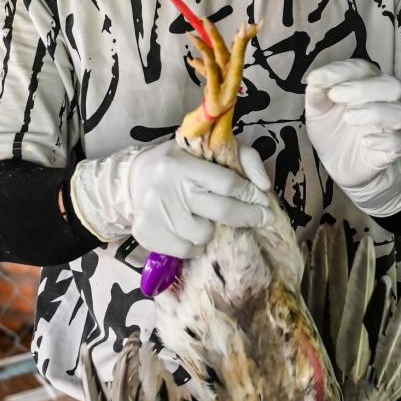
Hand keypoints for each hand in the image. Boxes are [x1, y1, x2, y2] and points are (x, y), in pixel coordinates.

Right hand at [71, 140, 272, 258]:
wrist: (135, 177)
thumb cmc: (183, 162)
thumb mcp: (212, 149)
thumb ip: (245, 159)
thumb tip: (265, 187)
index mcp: (183, 163)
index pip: (227, 183)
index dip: (251, 195)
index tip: (264, 202)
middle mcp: (167, 187)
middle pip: (221, 211)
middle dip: (249, 216)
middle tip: (263, 218)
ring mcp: (154, 213)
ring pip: (204, 235)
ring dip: (213, 230)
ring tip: (205, 217)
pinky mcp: (146, 233)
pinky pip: (186, 250)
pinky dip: (195, 244)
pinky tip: (189, 229)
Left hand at [304, 59, 400, 216]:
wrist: (338, 166)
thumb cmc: (332, 132)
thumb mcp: (317, 113)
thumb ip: (316, 96)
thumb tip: (314, 80)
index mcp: (366, 86)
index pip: (363, 69)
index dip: (341, 71)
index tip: (316, 79)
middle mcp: (384, 102)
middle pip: (390, 85)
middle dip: (363, 88)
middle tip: (336, 95)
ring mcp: (392, 126)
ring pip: (400, 112)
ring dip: (375, 111)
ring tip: (349, 118)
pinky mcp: (395, 150)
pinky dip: (386, 140)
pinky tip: (366, 142)